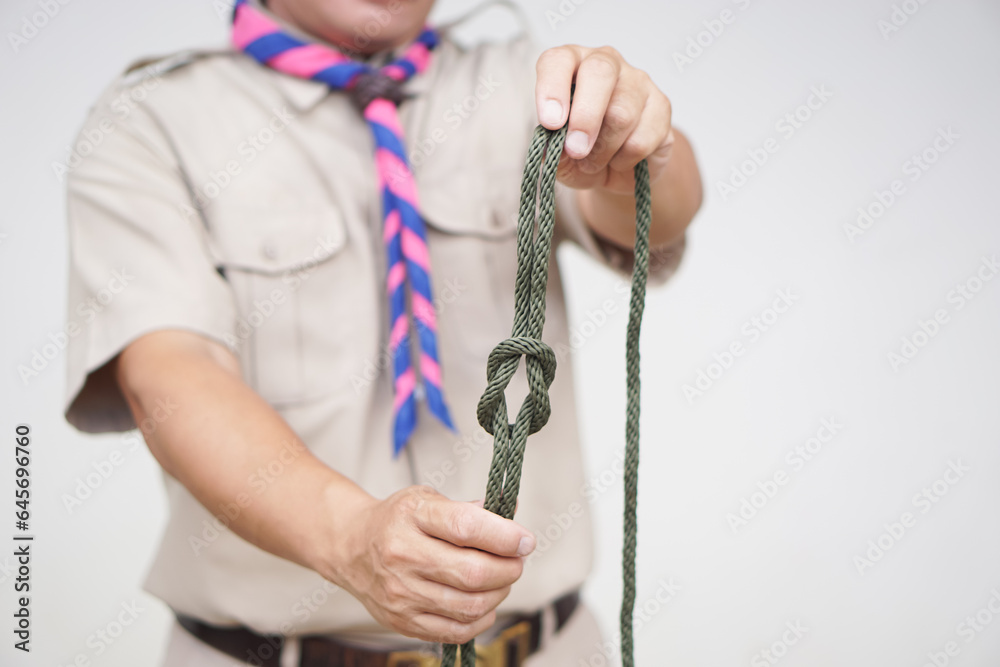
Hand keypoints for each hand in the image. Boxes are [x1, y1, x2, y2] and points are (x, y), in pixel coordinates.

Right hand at [327, 485, 534, 643]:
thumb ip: (466, 509)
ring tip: (501, 579)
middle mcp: (403, 555)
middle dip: (508, 569)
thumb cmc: (396, 520)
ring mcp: (401, 593)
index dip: (504, 536)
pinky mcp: (403, 620)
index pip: (466, 527)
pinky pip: (456, 630)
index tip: (525, 540)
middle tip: (516, 561)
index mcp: (412, 517)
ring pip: (470, 605)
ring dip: (499, 594)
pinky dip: (481, 619)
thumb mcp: (425, 498)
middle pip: (473, 573)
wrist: (351, 547)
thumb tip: (508, 519)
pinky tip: (485, 603)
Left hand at [535, 45, 674, 193]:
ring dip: (603, 149)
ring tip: (594, 161)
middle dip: (585, 117)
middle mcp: (606, 64)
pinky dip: (624, 160)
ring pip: (622, 113)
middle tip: (576, 150)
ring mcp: (638, 82)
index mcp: (571, 65)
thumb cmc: (579, 152)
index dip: (552, 88)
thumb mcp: (555, 155)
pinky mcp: (661, 107)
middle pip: (600, 73)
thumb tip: (555, 146)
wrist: (614, 171)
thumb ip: (551, 148)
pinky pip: (641, 139)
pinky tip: (619, 160)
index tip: (550, 122)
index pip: (559, 60)